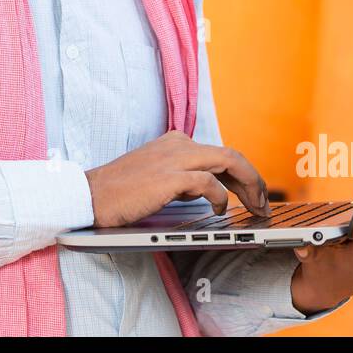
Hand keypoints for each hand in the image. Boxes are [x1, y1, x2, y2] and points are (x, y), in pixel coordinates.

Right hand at [84, 130, 270, 227]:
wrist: (89, 195)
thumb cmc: (119, 193)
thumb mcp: (156, 176)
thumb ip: (181, 177)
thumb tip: (210, 192)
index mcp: (175, 142)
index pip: (220, 153)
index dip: (242, 175)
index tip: (253, 194)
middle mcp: (178, 144)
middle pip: (231, 155)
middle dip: (254, 180)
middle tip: (264, 204)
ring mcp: (174, 158)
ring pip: (228, 162)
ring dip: (249, 185)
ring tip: (256, 207)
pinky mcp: (169, 177)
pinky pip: (208, 183)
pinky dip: (219, 197)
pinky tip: (219, 210)